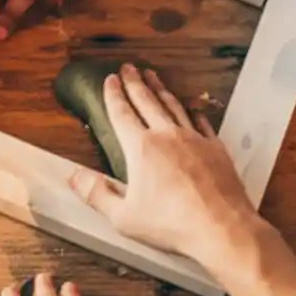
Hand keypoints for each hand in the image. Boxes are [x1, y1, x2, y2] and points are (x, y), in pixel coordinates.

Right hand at [69, 65, 259, 269]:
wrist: (221, 227)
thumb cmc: (172, 224)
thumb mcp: (123, 217)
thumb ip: (97, 195)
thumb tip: (75, 177)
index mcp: (141, 149)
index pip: (122, 113)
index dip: (113, 95)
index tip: (110, 80)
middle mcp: (166, 136)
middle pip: (147, 101)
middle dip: (135, 83)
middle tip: (129, 68)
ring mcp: (194, 139)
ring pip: (173, 106)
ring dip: (161, 89)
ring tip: (154, 76)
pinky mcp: (215, 148)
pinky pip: (201, 122)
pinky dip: (193, 112)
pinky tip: (192, 108)